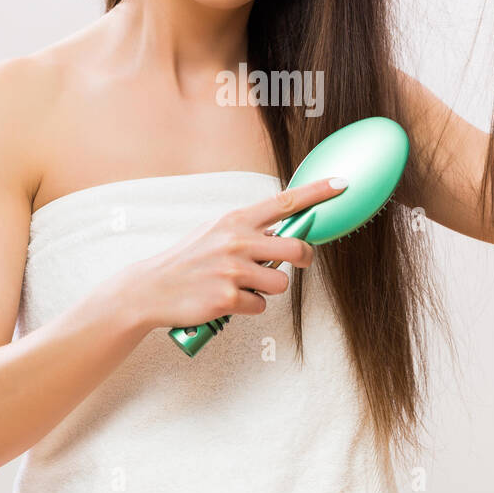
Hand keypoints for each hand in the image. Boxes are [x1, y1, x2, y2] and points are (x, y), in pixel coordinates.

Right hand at [126, 177, 346, 330]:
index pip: (285, 202)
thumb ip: (248, 231)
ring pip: (280, 284)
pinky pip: (260, 306)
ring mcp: (232, 270)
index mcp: (236, 220)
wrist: (151, 288)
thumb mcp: (215, 232)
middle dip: (303, 260)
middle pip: (296, 249)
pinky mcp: (227, 298)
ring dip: (267, 289)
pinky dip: (248, 307)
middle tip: (295, 264)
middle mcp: (237, 241)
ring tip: (241, 286)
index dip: (317, 193)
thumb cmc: (188, 260)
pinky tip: (227, 301)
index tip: (342, 184)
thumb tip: (283, 234)